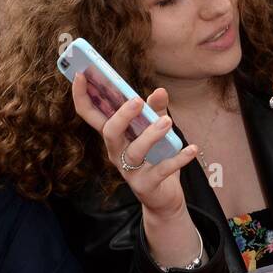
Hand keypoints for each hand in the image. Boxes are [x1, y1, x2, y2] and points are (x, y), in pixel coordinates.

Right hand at [70, 72, 198, 221]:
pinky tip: (192, 149)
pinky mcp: (146, 185)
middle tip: (136, 100)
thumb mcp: (154, 131)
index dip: (82, 95)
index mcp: (114, 136)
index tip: (81, 74)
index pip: (90, 114)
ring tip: (167, 121)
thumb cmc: (155, 158)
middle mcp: (116, 152)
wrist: (163, 198)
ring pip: (134, 151)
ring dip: (151, 135)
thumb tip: (160, 90)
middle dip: (121, 116)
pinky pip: (162, 170)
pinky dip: (178, 159)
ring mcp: (129, 171)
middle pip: (109, 132)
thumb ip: (156, 110)